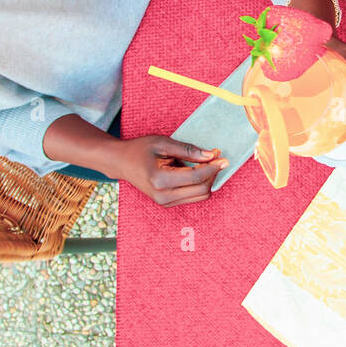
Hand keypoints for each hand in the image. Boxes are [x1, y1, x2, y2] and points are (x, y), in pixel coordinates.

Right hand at [106, 136, 227, 206]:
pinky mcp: (167, 203)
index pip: (196, 177)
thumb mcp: (163, 143)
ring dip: (208, 180)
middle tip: (215, 157)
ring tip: (204, 163)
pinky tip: (196, 170)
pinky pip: (193, 196)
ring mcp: (165, 202)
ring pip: (200, 196)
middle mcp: (163, 196)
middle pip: (202, 190)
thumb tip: (211, 155)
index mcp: (159, 180)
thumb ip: (188, 150)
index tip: (223, 157)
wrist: (121, 163)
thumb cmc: (139, 150)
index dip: (213, 167)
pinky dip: (200, 184)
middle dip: (213, 173)